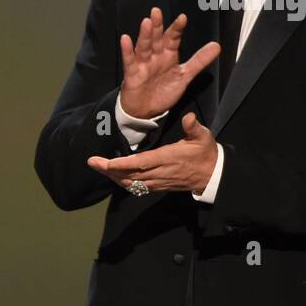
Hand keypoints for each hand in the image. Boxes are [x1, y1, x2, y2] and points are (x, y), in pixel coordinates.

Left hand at [87, 112, 218, 193]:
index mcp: (167, 159)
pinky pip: (137, 188)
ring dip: (113, 176)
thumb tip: (189, 117)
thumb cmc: (205, 154)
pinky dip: (123, 182)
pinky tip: (113, 176)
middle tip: (92, 162)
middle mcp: (160, 172)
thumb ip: (194, 127)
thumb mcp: (203, 137)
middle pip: (130, 174)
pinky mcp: (158, 186)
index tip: (107, 162)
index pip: (141, 163)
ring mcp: (158, 181)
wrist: (213, 175)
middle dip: (109, 170)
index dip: (122, 164)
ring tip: (98, 167)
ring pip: (131, 183)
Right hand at [119, 7, 219, 118]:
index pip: (173, 38)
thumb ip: (199, 60)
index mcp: (168, 55)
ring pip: (144, 47)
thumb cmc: (162, 92)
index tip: (182, 18)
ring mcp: (143, 64)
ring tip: (146, 23)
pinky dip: (127, 51)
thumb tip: (216, 46)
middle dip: (157, 26)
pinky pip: (129, 61)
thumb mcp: (185, 76)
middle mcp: (155, 57)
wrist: (145, 111)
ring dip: (145, 35)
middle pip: (156, 39)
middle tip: (157, 12)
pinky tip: (125, 40)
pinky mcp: (132, 74)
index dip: (177, 29)